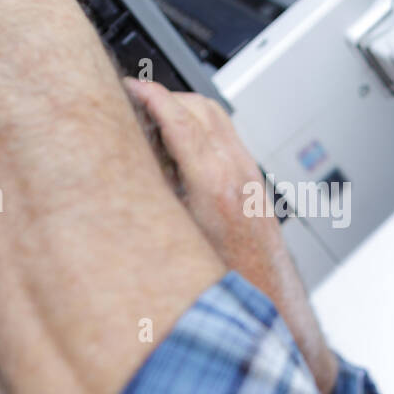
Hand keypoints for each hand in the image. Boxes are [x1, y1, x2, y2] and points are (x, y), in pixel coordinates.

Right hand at [124, 78, 338, 393]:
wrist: (272, 307)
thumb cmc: (225, 287)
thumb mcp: (176, 246)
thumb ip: (153, 202)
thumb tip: (121, 172)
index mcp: (216, 189)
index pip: (183, 120)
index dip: (152, 96)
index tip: (130, 86)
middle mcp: (240, 177)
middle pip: (203, 109)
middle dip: (167, 96)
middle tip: (135, 99)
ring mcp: (252, 177)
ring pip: (219, 119)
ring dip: (186, 110)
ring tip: (154, 119)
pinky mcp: (256, 184)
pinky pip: (227, 139)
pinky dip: (201, 129)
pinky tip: (180, 149)